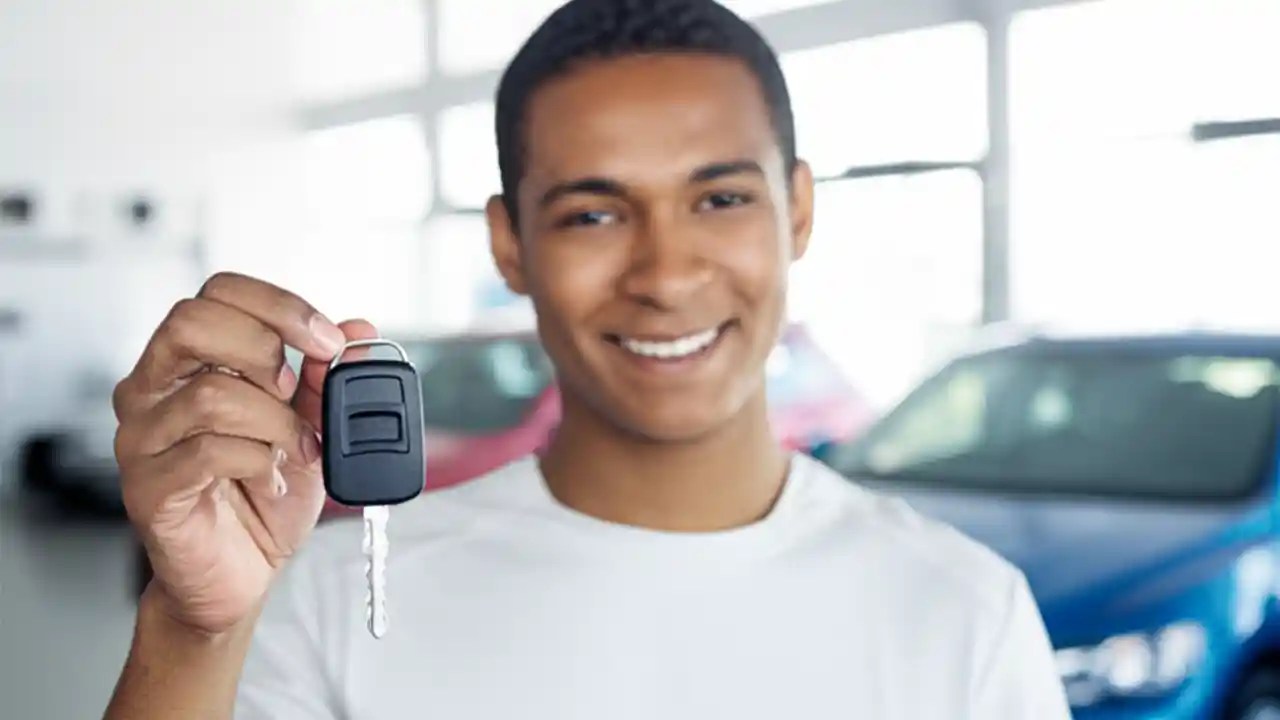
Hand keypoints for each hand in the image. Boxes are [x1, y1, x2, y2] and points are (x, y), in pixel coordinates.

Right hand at [113, 272, 376, 633]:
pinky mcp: (148, 487)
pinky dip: (259, 462)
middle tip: (294, 390)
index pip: (217, 293)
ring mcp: (142, 439)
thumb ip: (327, 378)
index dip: (279, 306)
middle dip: (264, 349)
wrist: (239, 575)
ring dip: (276, 423)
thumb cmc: (263, 498)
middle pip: (192, 323)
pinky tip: (269, 480)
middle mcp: (152, 391)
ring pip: (211, 395)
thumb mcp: (312, 428)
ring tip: (293, 451)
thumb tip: (358, 329)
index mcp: (187, 362)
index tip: (327, 341)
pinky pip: (208, 452)